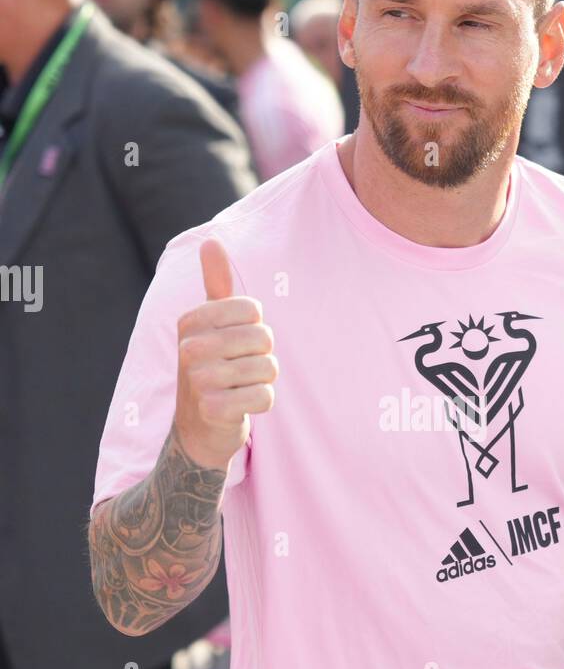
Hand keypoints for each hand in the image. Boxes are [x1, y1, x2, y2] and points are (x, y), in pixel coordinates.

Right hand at [174, 237, 277, 470]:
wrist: (198, 428)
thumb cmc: (213, 368)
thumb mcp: (212, 325)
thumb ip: (215, 284)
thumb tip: (211, 240)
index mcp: (191, 321)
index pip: (253, 310)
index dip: (254, 329)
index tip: (234, 345)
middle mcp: (190, 348)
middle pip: (264, 338)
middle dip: (261, 357)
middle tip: (239, 371)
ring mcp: (199, 380)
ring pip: (268, 368)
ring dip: (262, 382)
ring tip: (239, 387)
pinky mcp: (213, 410)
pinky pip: (265, 397)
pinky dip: (262, 404)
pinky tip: (241, 406)